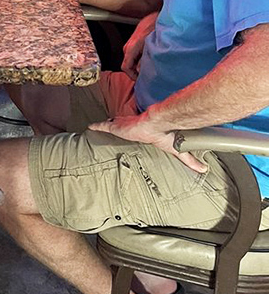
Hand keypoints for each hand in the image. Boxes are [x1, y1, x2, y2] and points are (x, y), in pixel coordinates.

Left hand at [89, 112, 206, 172]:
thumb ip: (189, 160)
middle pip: (122, 126)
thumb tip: (204, 170)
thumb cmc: (167, 136)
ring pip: (112, 124)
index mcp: (143, 133)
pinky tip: (89, 126)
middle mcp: (132, 128)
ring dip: (105, 125)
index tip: (129, 133)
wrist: (160, 123)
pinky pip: (104, 125)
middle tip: (109, 128)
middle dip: (116, 126)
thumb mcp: (177, 151)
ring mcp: (124, 126)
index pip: (136, 132)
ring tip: (95, 128)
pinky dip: (97, 126)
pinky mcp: (117, 126)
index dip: (131, 132)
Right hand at [122, 11, 157, 79]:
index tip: (140, 81)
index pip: (125, 67)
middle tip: (147, 76)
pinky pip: (134, 56)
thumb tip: (140, 71)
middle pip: (128, 65)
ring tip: (149, 68)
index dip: (132, 77)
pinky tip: (149, 59)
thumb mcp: (151, 47)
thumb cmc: (154, 29)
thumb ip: (144, 60)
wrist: (154, 17)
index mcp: (130, 48)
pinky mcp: (134, 43)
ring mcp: (130, 45)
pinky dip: (140, 60)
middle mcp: (128, 47)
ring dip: (138, 66)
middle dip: (136, 72)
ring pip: (131, 60)